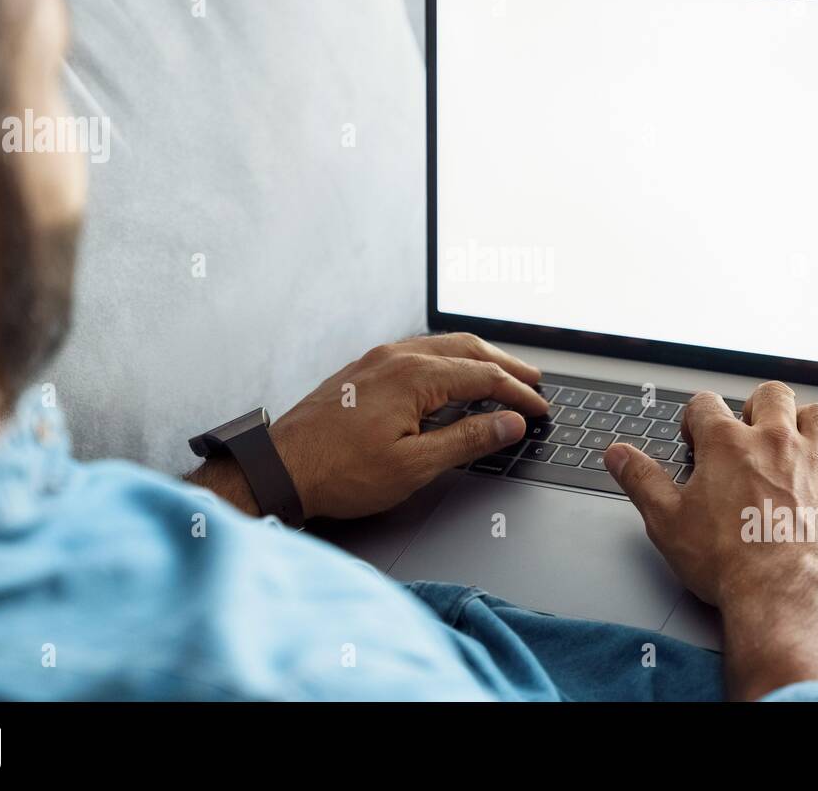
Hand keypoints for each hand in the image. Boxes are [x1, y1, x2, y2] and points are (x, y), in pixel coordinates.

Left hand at [269, 333, 548, 519]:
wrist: (279, 468)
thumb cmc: (339, 471)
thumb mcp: (414, 466)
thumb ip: (467, 440)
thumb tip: (509, 423)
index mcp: (415, 376)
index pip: (484, 377)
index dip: (518, 394)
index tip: (539, 409)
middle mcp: (397, 357)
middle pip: (467, 350)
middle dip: (505, 365)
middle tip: (533, 382)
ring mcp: (378, 360)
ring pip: (442, 347)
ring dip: (478, 358)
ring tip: (501, 374)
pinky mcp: (363, 370)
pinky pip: (418, 352)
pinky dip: (448, 360)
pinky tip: (451, 376)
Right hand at [603, 381, 817, 698]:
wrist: (781, 594)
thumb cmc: (726, 561)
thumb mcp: (666, 520)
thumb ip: (640, 479)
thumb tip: (617, 454)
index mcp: (726, 444)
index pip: (706, 405)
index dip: (696, 417)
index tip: (695, 435)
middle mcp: (774, 442)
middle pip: (771, 396)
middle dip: (758, 404)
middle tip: (750, 424)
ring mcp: (815, 462)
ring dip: (809, 417)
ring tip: (801, 427)